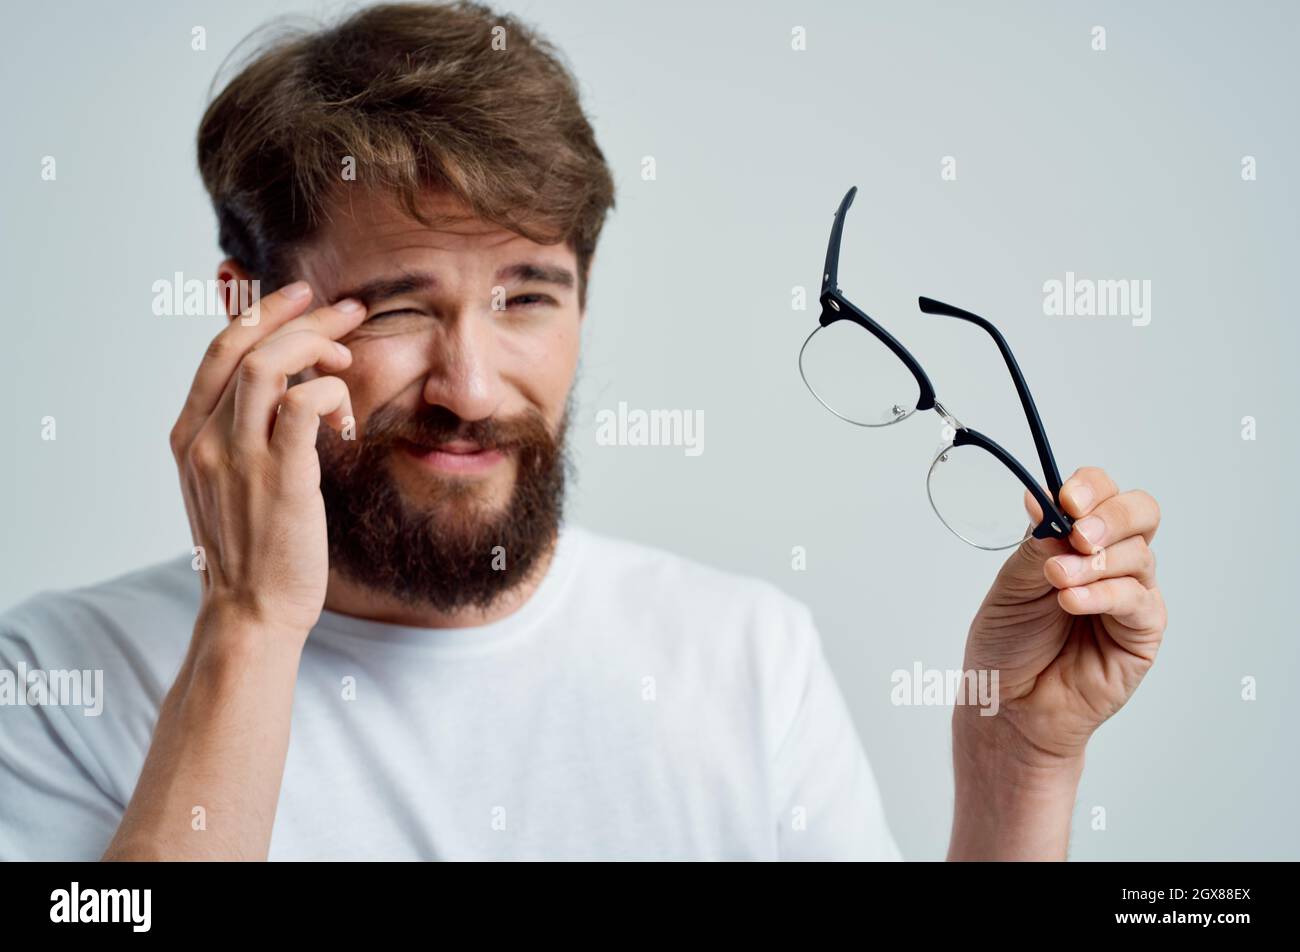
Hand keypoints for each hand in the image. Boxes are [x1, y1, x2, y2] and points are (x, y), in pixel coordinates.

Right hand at [170, 281, 367, 638]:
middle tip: (345, 310)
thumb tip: (280, 396)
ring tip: (347, 357)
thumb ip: (241, 437)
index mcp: (189, 436)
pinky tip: (345, 413)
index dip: (261, 314)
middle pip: (245, 346)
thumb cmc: (252, 551)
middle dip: (299, 317)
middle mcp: (206, 440)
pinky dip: (328, 393)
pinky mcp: (279, 479)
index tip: (300, 297)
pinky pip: (300, 406)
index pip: (219, 351)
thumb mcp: (229, 485)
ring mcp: (238, 459)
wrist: (251, 612)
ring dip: (315, 347)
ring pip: (268, 366)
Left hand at [960, 466, 1166, 764]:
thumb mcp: (1012, 585)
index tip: (1066, 500)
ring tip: (1057, 581)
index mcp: (1075, 540)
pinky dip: (1104, 594)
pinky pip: (1138, 599)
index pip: (1101, 493)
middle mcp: (1111, 560)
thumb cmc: (1009, 645)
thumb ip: (1036, 545)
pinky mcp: (1143, 631)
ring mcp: (1131, 593)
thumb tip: (1043, 498)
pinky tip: (1072, 601)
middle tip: (1078, 535)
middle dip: (1110, 516)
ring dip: (1095, 563)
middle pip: (1140, 512)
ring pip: (1139, 554)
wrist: (1009, 703)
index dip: (1090, 488)